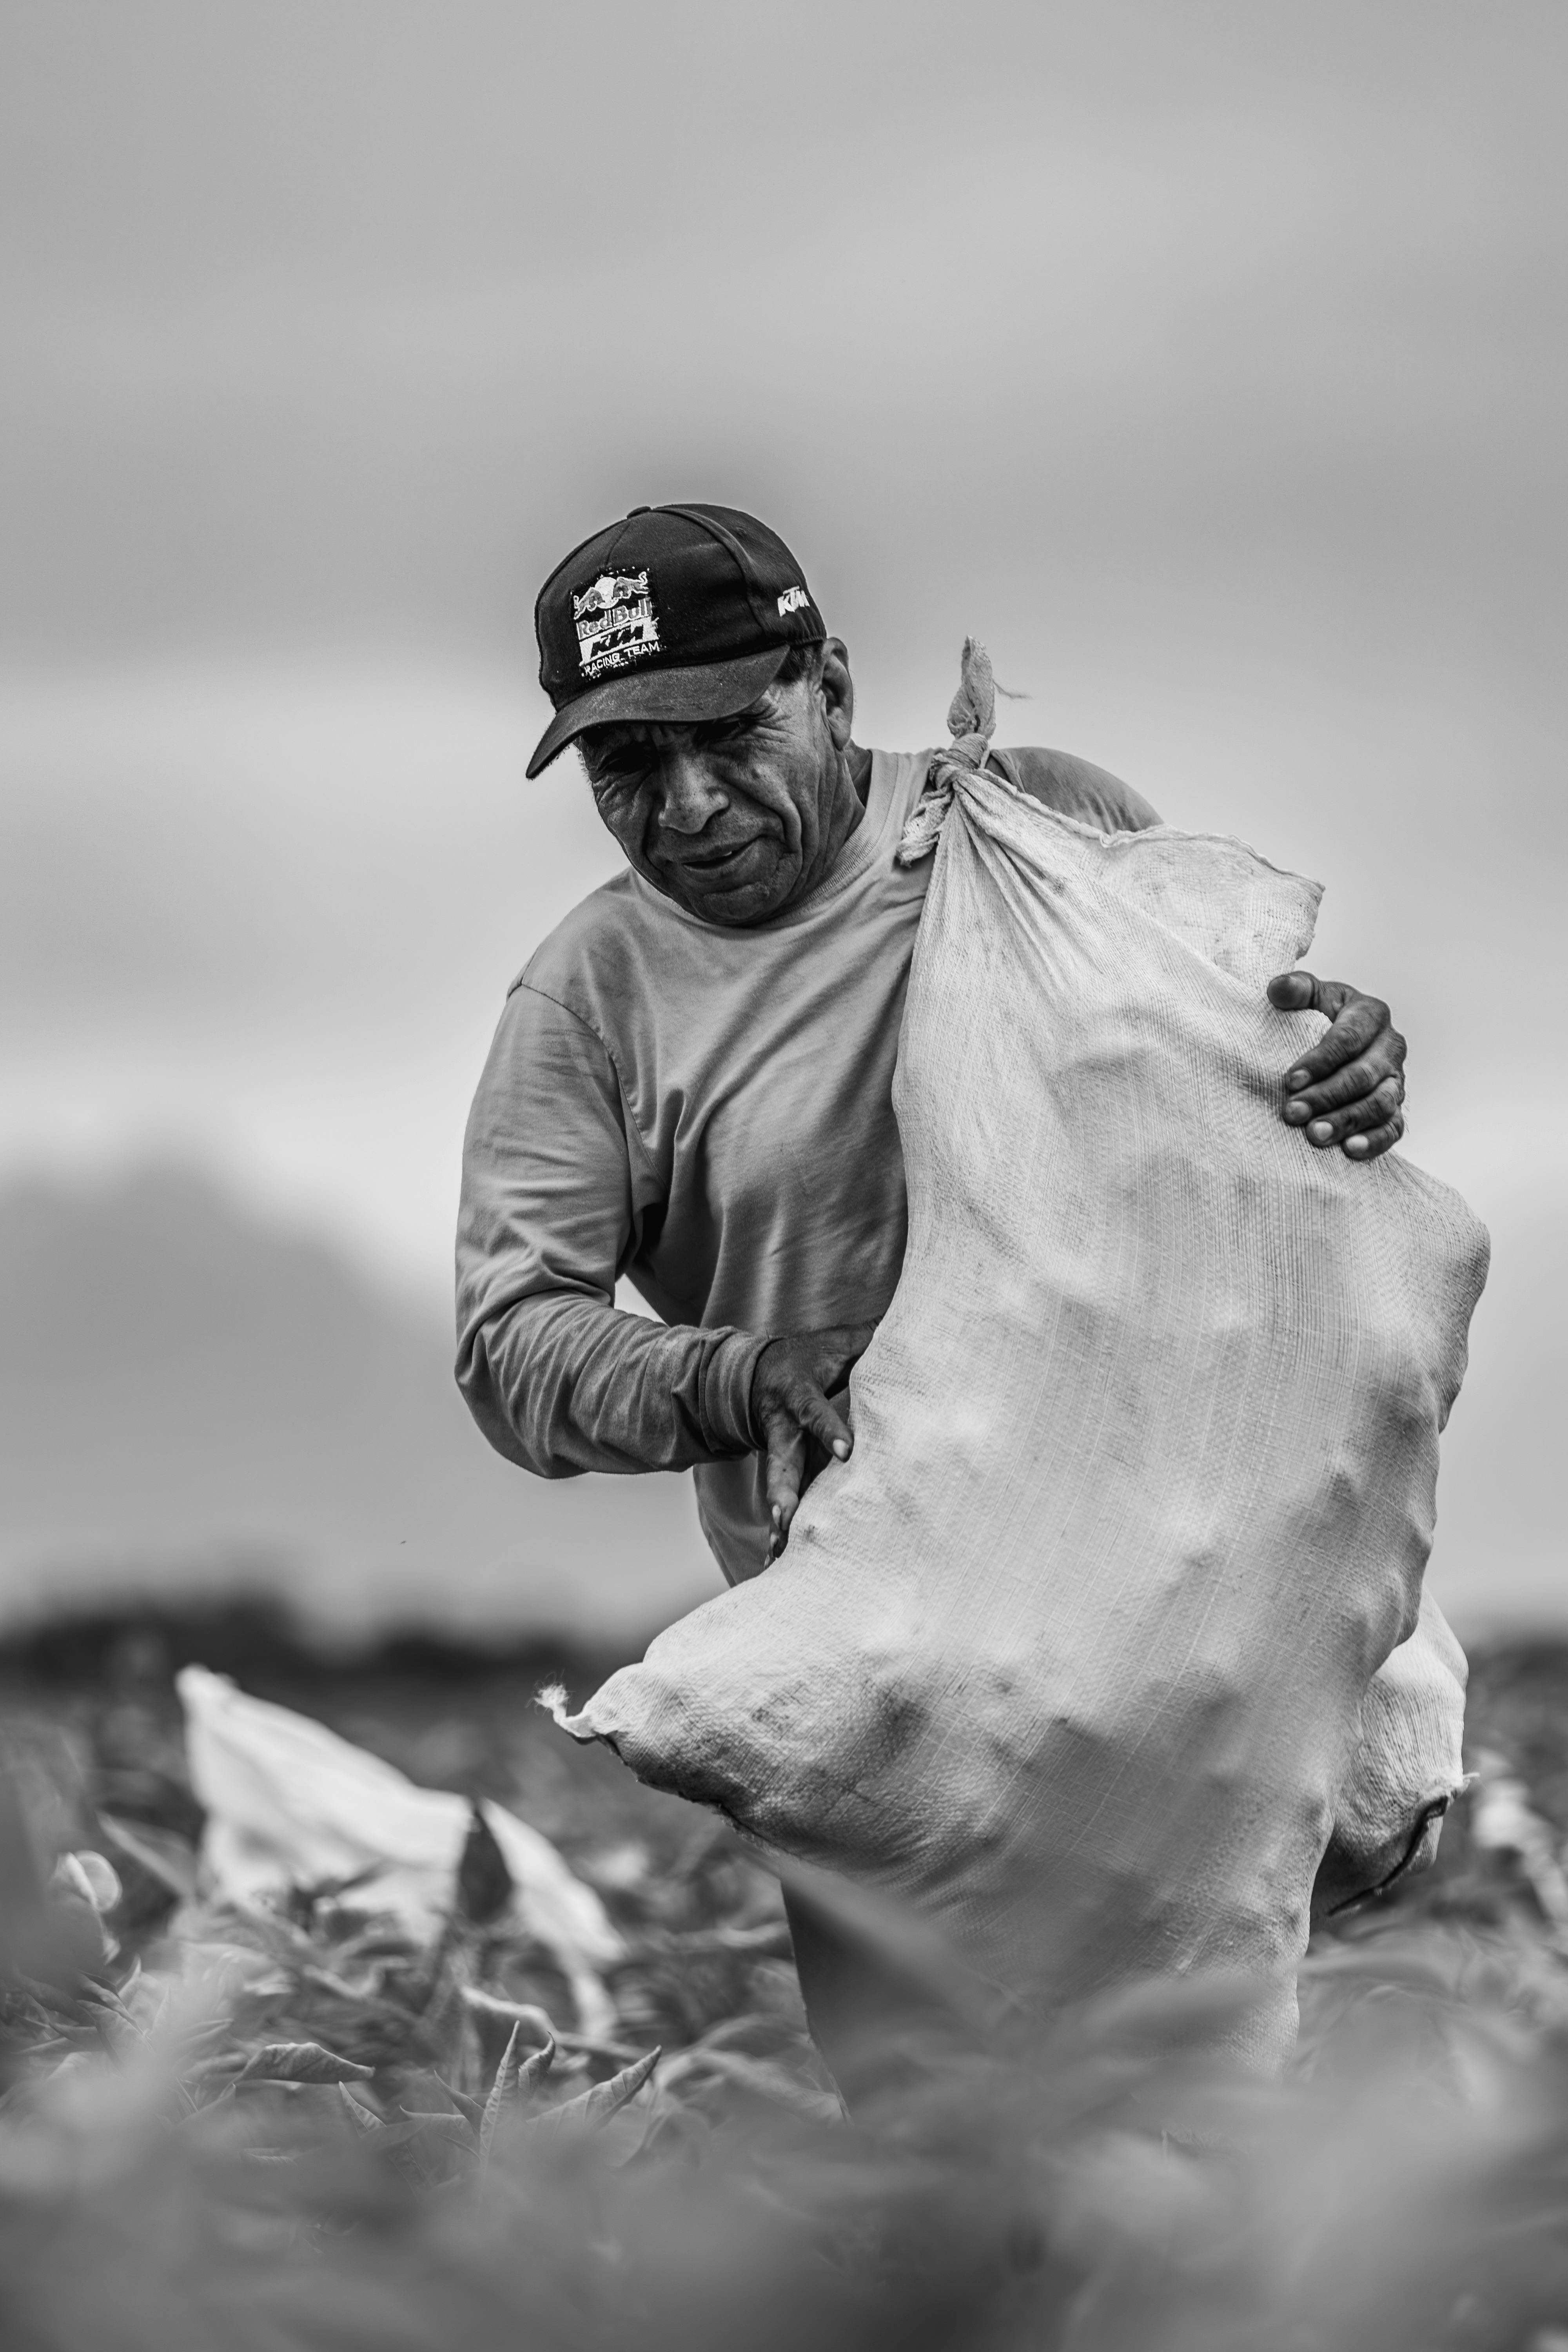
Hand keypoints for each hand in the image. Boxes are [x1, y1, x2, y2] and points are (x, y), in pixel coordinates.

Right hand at [751, 1323, 876, 1561]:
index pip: (815, 1412)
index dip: (830, 1431)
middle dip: (784, 1491)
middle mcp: (784, 1428)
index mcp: (798, 1394)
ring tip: (778, 1551)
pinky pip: (780, 1501)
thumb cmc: (813, 1356)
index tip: (847, 1452)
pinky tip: (775, 1562)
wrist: (756, 1374)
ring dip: (779, 1518)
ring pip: (777, 1488)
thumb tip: (924, 1316)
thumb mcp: (837, 1341)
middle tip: (787, 1518)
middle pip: (782, 1461)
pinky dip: (778, 1533)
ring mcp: (779, 1453)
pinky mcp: (781, 1470)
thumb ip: (874, 1336)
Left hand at [1266, 971, 1406, 1160]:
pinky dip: (1374, 1141)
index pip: (1348, 1039)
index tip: (1289, 1081)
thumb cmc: (1320, 1015)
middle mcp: (1390, 1047)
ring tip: (1315, 1135)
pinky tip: (1349, 1150)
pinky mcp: (1396, 1107)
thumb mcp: (1309, 995)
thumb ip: (1295, 989)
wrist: (1339, 1038)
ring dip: (1347, 1121)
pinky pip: (1393, 1128)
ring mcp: (1396, 1079)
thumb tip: (1277, 988)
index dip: (1319, 1061)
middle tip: (1292, 1113)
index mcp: (1371, 1015)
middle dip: (1326, 1096)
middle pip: (1363, 1076)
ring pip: (1380, 1104)